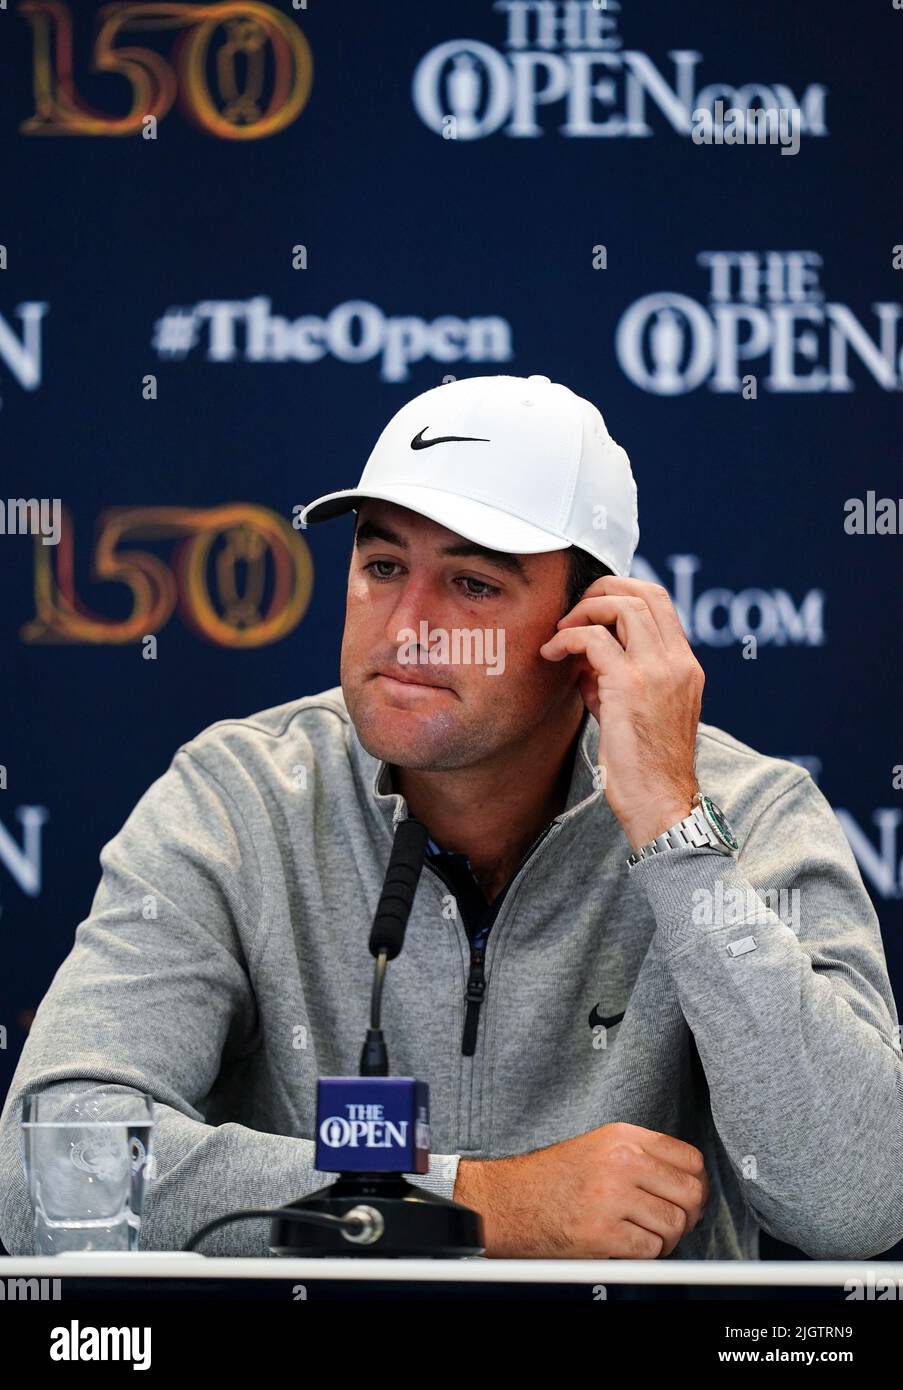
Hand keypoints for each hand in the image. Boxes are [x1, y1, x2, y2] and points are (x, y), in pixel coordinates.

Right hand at [454, 1122, 708, 1257]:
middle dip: (688, 1215)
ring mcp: (612, 1197)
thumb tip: (689, 1180)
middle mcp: (621, 1162)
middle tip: (673, 1222)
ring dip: (665, 1239)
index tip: (689, 1197)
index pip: (690, 1159)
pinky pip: (650, 1250)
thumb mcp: (599, 1147)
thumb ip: (641, 1154)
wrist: (510, 1201)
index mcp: (623, 1137)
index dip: (696, 1184)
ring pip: (674, 1225)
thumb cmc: (554, 1178)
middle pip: (690, 1194)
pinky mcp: (602, 1233)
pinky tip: (625, 1246)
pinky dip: (643, 1255)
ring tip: (643, 1235)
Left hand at [539, 576, 703, 848]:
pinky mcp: (631, 685)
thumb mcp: (635, 712)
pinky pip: (593, 639)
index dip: (622, 592)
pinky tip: (550, 654)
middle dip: (602, 589)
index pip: (660, 603)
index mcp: (686, 666)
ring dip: (584, 610)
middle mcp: (678, 662)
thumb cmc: (644, 767)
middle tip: (572, 610)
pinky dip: (566, 639)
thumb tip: (583, 655)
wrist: (659, 804)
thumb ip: (615, 678)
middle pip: (645, 592)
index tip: (590, 609)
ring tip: (560, 632)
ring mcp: (658, 671)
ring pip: (624, 605)